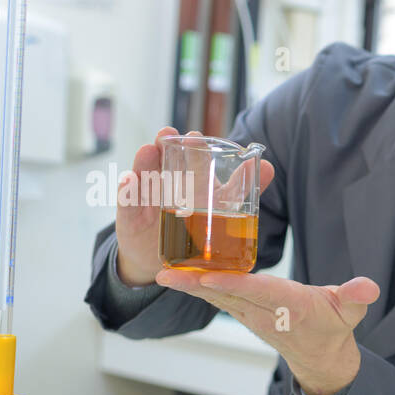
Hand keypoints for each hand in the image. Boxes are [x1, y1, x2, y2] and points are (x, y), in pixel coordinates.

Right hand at [114, 127, 275, 286]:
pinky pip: (127, 203)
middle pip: (163, 160)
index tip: (196, 136)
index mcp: (187, 179)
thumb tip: (268, 165)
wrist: (163, 260)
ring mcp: (146, 198)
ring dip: (145, 162)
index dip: (192, 146)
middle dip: (166, 146)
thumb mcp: (218, 208)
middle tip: (168, 134)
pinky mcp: (131, 217)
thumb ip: (240, 187)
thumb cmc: (193, 228)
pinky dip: (127, 190)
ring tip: (148, 150)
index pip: (189, 157)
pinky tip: (128, 181)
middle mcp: (165, 182)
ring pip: (144, 176)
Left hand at [155, 270, 379, 394]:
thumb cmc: (334, 327)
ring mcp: (251, 314)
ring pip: (216, 296)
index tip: (209, 277)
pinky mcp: (243, 311)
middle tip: (166, 274)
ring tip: (162, 272)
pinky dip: (196, 285)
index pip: (259, 293)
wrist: (320, 356)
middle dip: (196, 285)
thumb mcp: (351, 312)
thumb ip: (357, 297)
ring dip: (188, 285)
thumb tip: (368, 287)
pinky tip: (177, 272)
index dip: (234, 284)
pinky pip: (217, 296)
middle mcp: (265, 312)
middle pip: (226, 295)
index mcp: (291, 307)